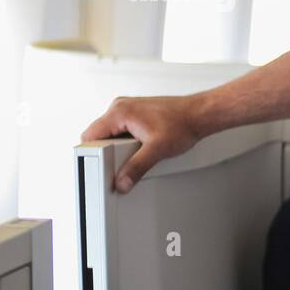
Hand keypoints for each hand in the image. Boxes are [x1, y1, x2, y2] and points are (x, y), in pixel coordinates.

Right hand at [79, 95, 204, 193]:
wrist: (199, 114)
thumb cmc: (182, 124)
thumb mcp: (157, 150)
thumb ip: (137, 167)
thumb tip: (122, 182)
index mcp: (119, 112)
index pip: (89, 136)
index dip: (91, 155)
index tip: (99, 169)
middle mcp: (120, 107)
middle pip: (97, 136)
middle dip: (104, 153)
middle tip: (119, 165)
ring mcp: (127, 108)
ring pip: (109, 133)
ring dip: (115, 147)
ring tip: (133, 154)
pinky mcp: (135, 113)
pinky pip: (120, 129)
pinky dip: (124, 141)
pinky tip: (138, 148)